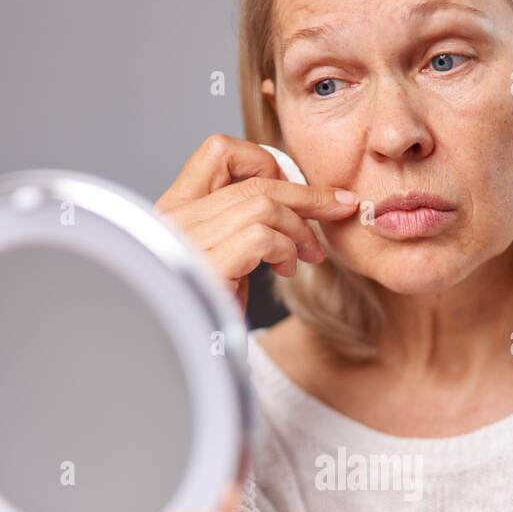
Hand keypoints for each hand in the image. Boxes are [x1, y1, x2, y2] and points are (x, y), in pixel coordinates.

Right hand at [155, 133, 359, 313]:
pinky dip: (286, 248)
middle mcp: (173, 219)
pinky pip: (261, 236)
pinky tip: (286, 268)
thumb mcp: (226, 259)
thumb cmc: (211, 314)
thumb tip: (293, 205)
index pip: (217, 151)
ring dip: (299, 228)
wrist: (196, 360)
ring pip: (263, 205)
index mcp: (174, 210)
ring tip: (306, 254)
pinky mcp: (206, 266)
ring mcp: (186, 241)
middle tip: (339, 206)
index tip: (292, 188)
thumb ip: (242, 227)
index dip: (264, 161)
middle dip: (307, 193)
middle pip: (254, 180)